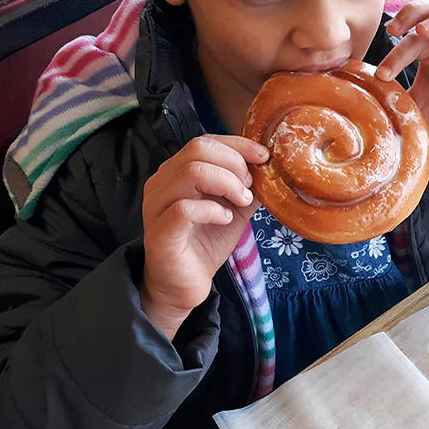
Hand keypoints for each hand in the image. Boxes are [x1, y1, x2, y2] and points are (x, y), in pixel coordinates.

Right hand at [138, 135, 267, 339]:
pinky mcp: (160, 231)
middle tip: (249, 187)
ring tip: (241, 202)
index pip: (205, 142)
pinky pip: (184, 208)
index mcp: (177, 172)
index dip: (238, 145)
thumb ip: (247, 187)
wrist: (183, 285)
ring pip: (191, 172)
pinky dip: (213, 209)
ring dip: (226, 183)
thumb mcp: (234, 209)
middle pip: (197, 149)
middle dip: (234, 163)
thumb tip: (271, 168)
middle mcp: (162, 182)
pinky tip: (225, 219)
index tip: (263, 157)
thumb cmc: (205, 243)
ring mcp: (156, 205)